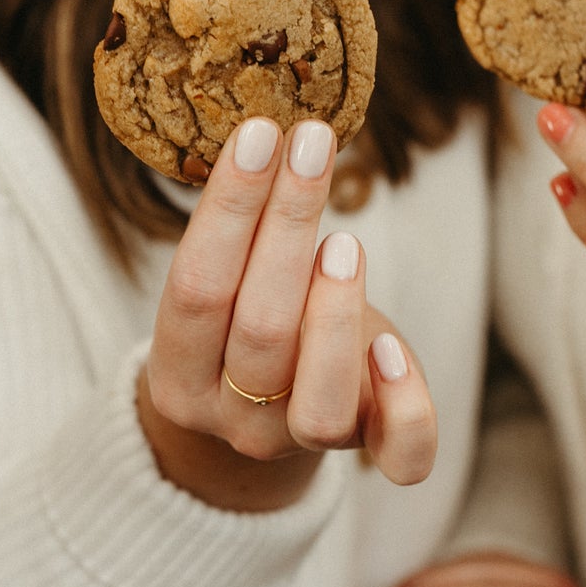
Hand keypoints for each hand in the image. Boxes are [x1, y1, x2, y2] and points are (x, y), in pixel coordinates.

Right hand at [141, 118, 436, 511]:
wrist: (264, 419)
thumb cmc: (246, 324)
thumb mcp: (227, 287)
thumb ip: (242, 240)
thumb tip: (276, 131)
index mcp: (180, 376)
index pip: (195, 288)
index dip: (228, 208)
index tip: (259, 134)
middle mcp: (234, 419)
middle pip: (258, 331)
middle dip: (286, 226)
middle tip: (312, 145)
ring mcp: (298, 445)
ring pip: (319, 404)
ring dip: (334, 313)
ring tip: (345, 240)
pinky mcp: (366, 453)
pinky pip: (398, 455)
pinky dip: (406, 404)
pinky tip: (395, 347)